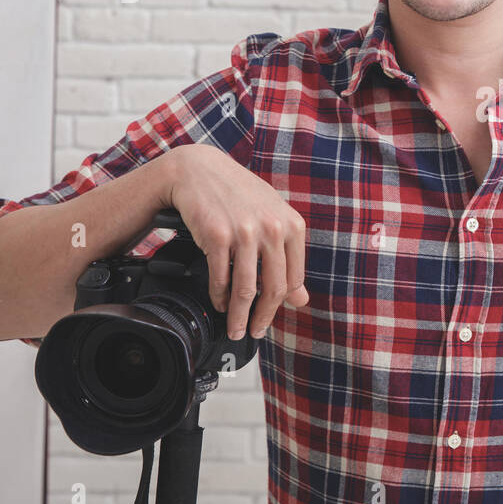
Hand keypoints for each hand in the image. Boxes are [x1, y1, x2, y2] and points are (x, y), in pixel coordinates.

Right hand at [162, 144, 310, 339]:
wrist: (201, 171)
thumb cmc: (239, 195)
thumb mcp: (272, 220)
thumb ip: (288, 257)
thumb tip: (301, 299)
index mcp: (292, 225)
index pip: (292, 279)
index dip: (280, 305)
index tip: (269, 317)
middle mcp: (273, 228)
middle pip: (273, 288)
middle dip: (262, 318)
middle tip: (253, 332)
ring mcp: (245, 231)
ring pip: (246, 288)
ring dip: (239, 315)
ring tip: (235, 327)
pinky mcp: (218, 235)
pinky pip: (221, 277)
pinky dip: (220, 296)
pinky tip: (219, 302)